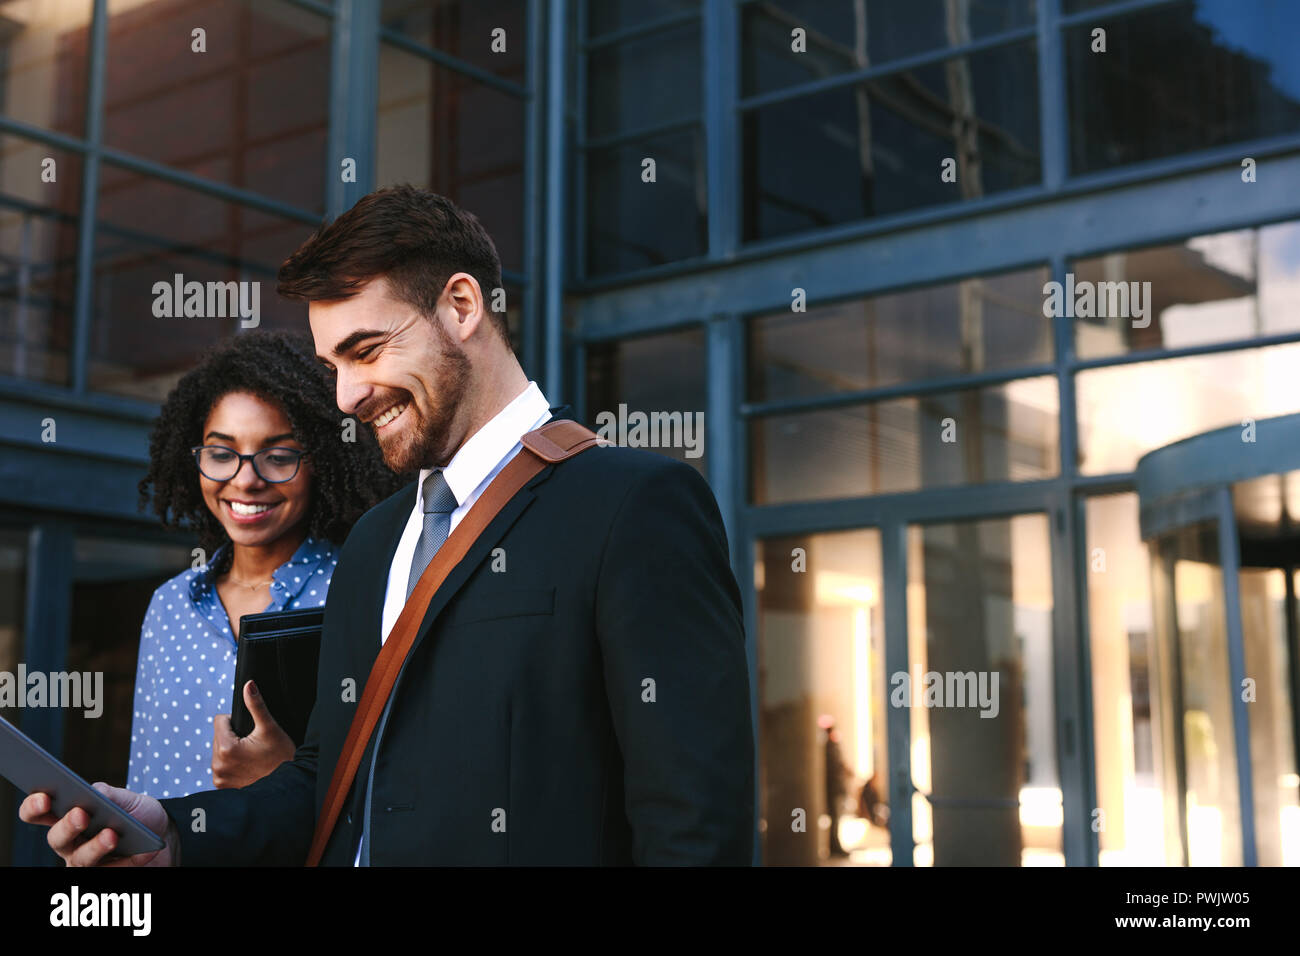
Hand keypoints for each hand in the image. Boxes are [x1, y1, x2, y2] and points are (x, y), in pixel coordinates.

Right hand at [18, 783, 177, 866]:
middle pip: (56, 839)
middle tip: (81, 814)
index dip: (34, 807)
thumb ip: (109, 794)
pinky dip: (131, 860)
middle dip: (67, 826)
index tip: (44, 798)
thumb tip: (93, 791)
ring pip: (80, 860)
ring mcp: (86, 862)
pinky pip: (114, 871)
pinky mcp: (108, 875)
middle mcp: (70, 842)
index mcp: (68, 816)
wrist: (164, 834)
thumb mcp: (127, 798)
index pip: (39, 813)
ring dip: (95, 847)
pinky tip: (144, 850)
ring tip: (112, 835)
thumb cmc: (137, 814)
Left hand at [212, 680, 295, 788]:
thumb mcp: (270, 728)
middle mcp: (218, 765)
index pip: (219, 721)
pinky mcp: (222, 787)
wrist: (287, 785)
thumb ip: (256, 705)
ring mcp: (219, 778)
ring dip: (231, 750)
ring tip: (250, 757)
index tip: (250, 731)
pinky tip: (246, 767)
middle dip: (233, 736)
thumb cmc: (281, 756)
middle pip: (219, 736)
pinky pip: (221, 766)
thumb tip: (248, 685)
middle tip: (253, 745)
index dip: (235, 721)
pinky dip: (230, 764)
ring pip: (219, 751)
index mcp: (226, 748)